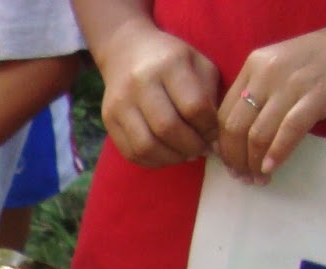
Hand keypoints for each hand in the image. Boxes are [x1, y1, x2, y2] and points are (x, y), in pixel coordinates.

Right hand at [94, 22, 220, 166]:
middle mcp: (140, 82)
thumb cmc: (172, 60)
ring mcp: (120, 103)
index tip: (216, 135)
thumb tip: (215, 140)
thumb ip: (209, 97)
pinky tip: (166, 155)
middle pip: (168, 128)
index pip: (193, 106)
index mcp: (170, 64)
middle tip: (202, 150)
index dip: (209, 128)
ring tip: (185, 154)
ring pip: (147, 146)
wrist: (127, 51)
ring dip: (171, 157)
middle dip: (191, 146)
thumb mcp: (198, 65)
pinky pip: (131, 152)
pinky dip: (153, 161)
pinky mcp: (109, 120)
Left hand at [218, 16, 325, 182]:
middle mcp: (268, 72)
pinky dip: (276, 154)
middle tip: (242, 177)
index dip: (222, 145)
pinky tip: (272, 169)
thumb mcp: (281, 67)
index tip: (228, 163)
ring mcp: (292, 83)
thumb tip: (234, 136)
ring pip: (257, 134)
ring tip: (259, 178)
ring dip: (254, 163)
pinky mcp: (317, 96)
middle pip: (234, 127)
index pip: (223, 113)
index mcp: (254, 64)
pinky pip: (287, 131)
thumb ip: (258, 92)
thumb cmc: (325, 61)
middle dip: (234, 159)